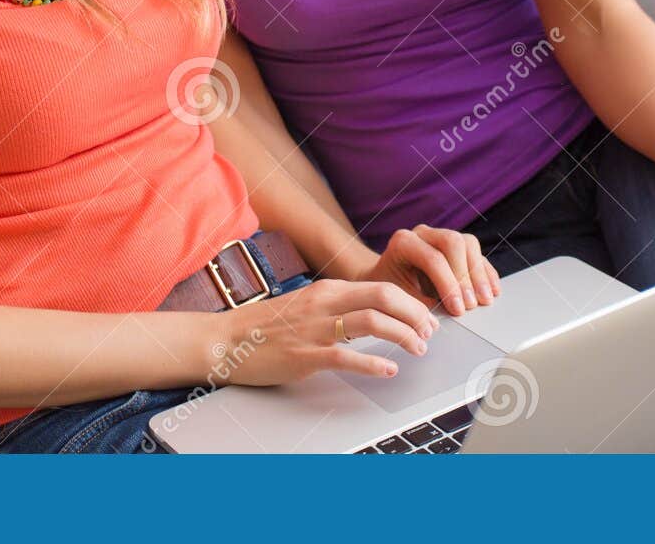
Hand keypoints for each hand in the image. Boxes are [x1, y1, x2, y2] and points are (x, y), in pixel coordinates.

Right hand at [212, 279, 438, 385]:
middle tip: (429, 332)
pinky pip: (347, 355)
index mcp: (328, 290)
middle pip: (384, 296)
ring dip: (403, 336)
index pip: (381, 286)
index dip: (411, 302)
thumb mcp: (307, 305)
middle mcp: (324, 303)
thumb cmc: (265, 326)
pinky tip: (388, 370)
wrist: (225, 339)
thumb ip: (337, 307)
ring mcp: (315, 328)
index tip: (426, 318)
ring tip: (417, 349)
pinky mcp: (305, 355)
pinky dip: (374, 363)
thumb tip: (373, 316)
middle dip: (415, 314)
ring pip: (372, 322)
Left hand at [359, 225, 501, 315]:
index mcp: (403, 242)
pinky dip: (485, 271)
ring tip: (485, 300)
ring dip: (479, 274)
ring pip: (468, 243)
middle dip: (465, 276)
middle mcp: (423, 233)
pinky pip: (476, 252)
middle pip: (453, 242)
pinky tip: (492, 290)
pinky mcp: (456, 245)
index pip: (432, 258)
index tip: (457, 309)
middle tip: (472, 305)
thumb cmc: (388, 289)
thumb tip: (440, 318)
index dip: (449, 285)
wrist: (386, 278)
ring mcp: (440, 236)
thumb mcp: (396, 298)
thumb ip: (417, 305)